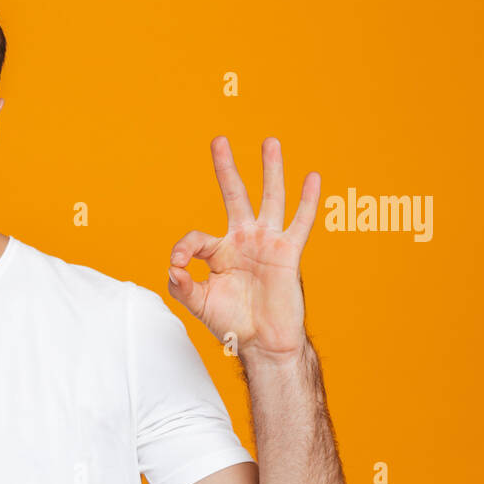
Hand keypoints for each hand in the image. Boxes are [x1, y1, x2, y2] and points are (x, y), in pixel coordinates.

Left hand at [167, 137, 318, 360]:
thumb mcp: (199, 304)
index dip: (183, 249)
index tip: (178, 265)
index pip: (196, 238)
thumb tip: (171, 268)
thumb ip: (181, 286)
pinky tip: (312, 177)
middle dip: (226, 169)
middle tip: (219, 140)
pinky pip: (300, 222)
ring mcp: (267, 243)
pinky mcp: (288, 253)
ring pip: (269, 199)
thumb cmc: (232, 322)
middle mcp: (242, 241)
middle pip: (234, 196)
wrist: (263, 343)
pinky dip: (308, 201)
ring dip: (270, 170)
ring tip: (270, 142)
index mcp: (218, 253)